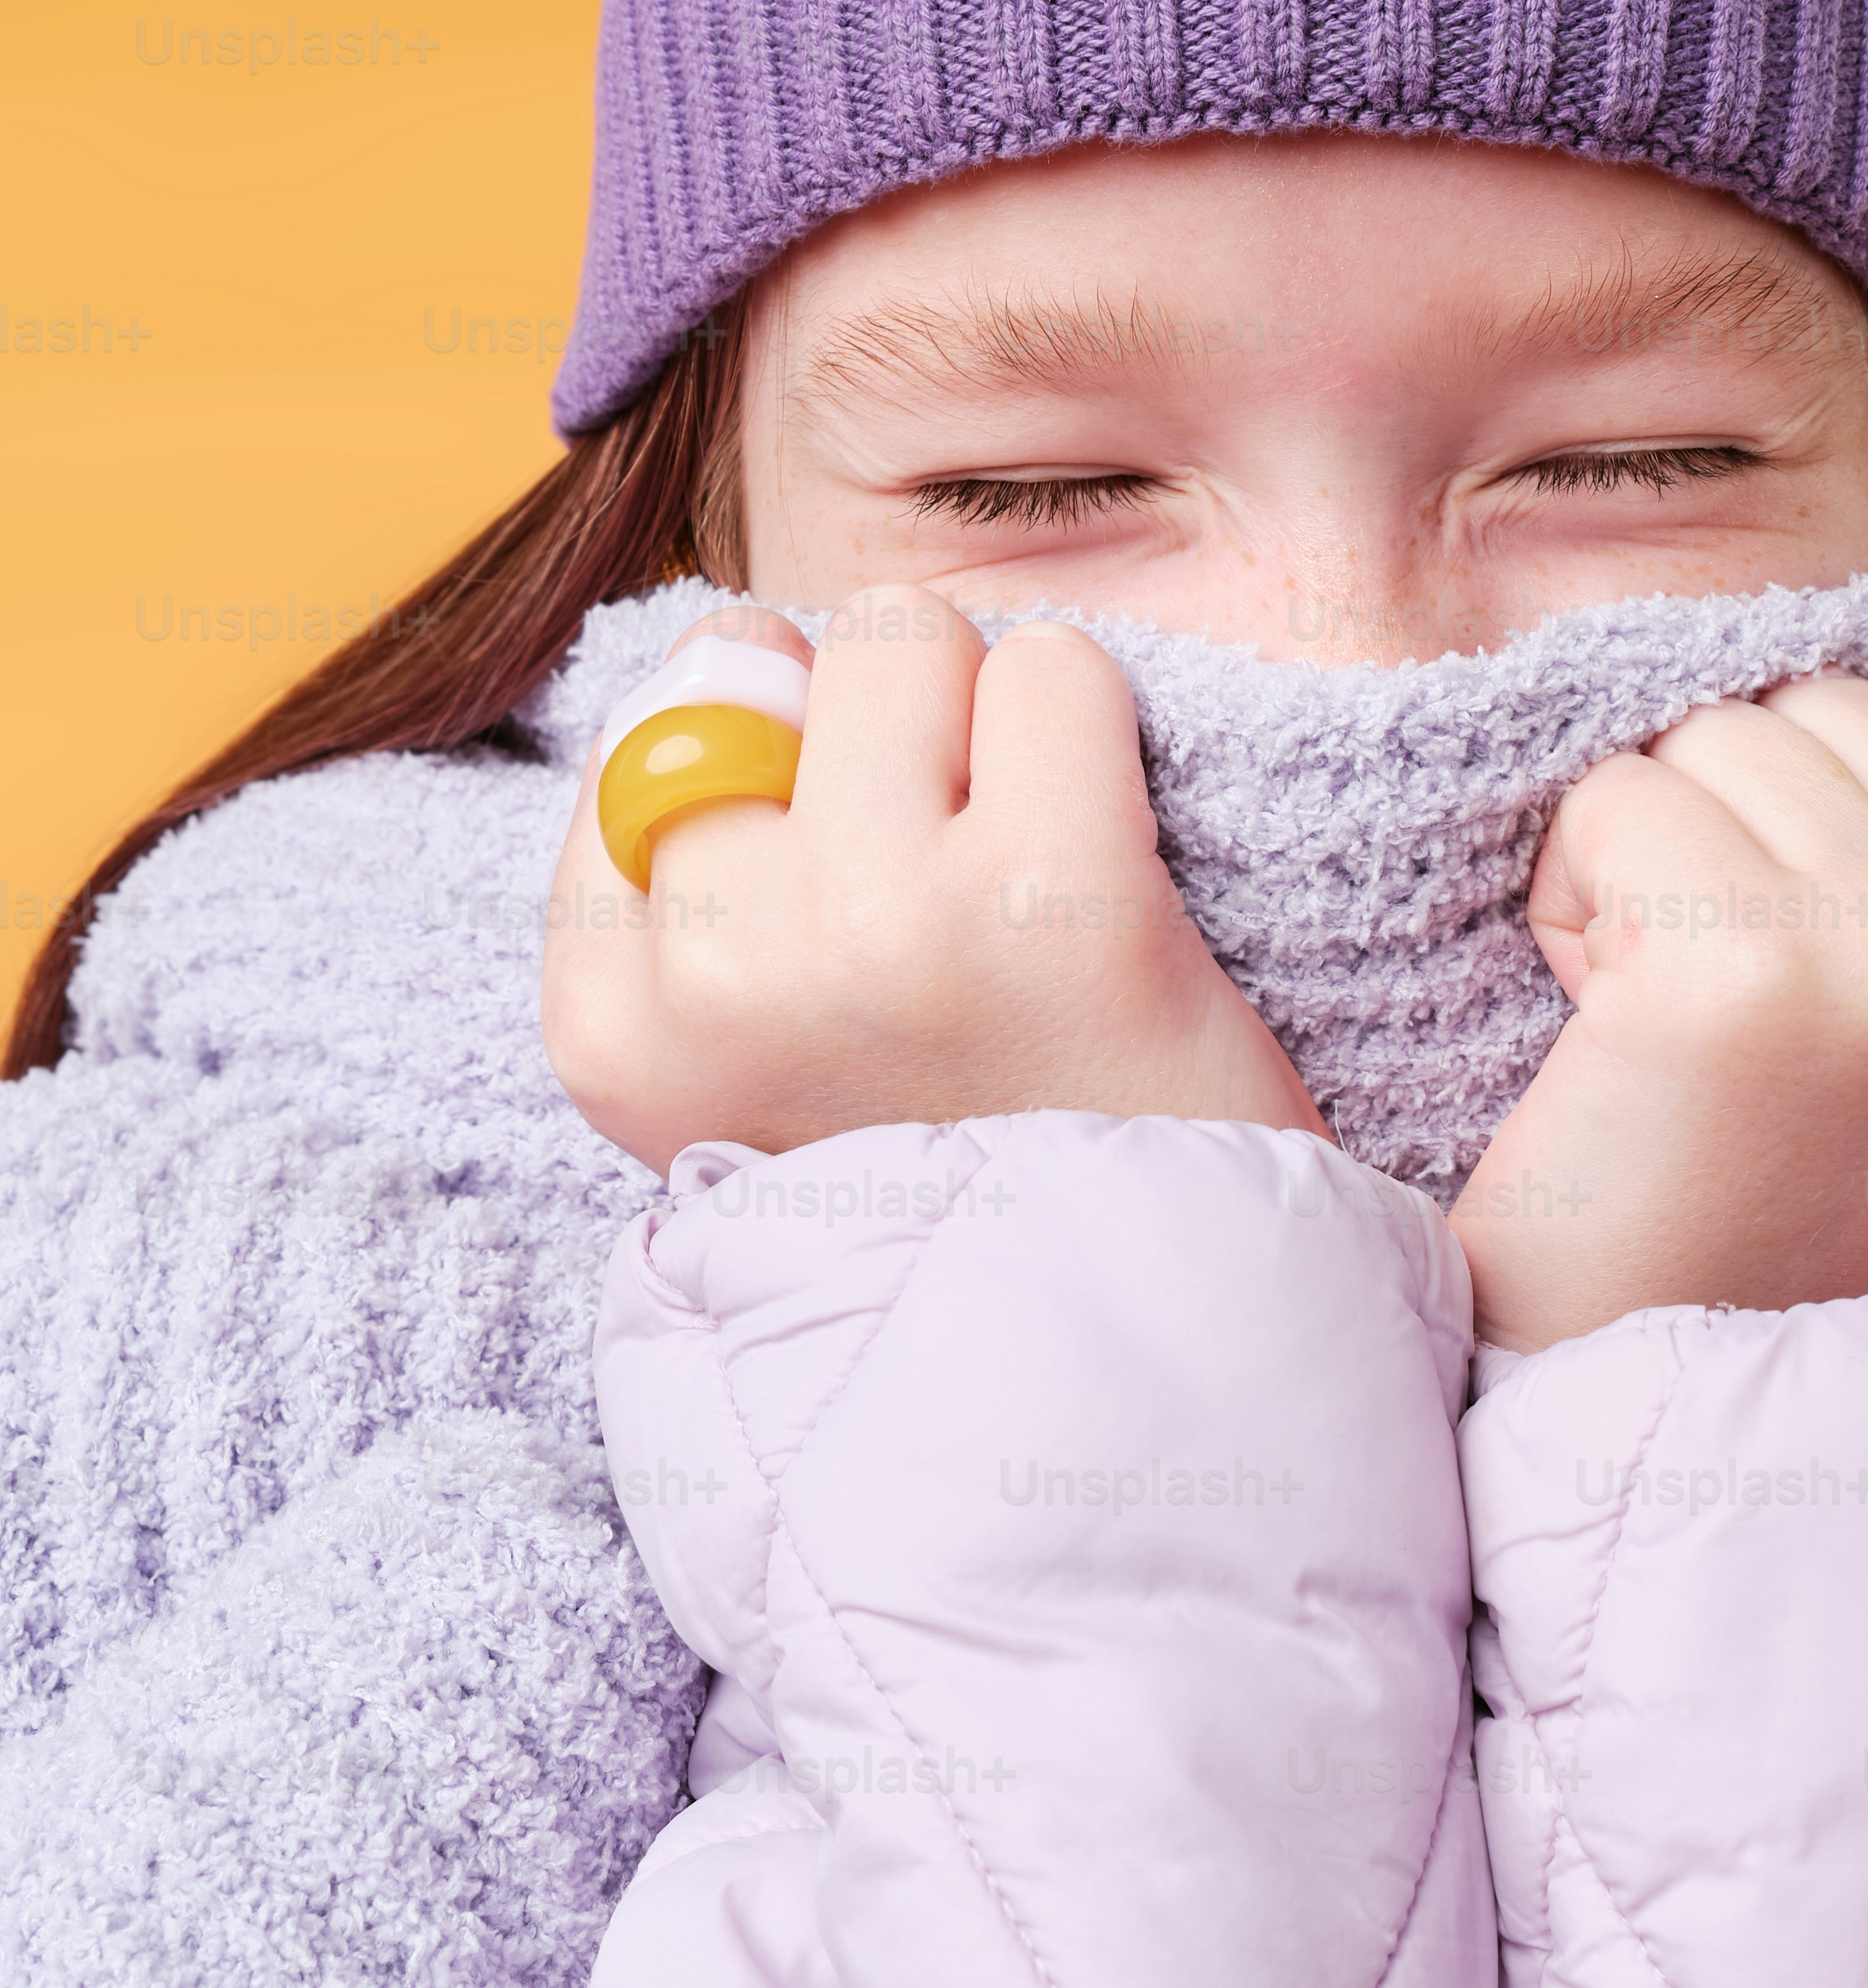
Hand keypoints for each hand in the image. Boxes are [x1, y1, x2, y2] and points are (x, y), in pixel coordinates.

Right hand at [543, 595, 1324, 1176]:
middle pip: (767, 671)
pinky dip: (1097, 730)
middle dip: (871, 739)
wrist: (1134, 1347)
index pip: (641, 741)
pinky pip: (1053, 671)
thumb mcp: (744, 1055)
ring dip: (984, 715)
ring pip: (905, 641)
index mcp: (613, 1028)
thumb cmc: (950, 1162)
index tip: (835, 905)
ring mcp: (883, 928)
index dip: (765, 780)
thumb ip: (686, 848)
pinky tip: (1111, 864)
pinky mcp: (1058, 898)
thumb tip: (735, 640)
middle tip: (949, 896)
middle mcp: (725, 971)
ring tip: (1025, 871)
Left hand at [1448, 651, 1867, 1350]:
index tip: (1828, 986)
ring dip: (1648, 863)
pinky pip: (1611, 801)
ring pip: (1709, 737)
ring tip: (1676, 1026)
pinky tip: (1610, 1039)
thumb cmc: (1780, 1182)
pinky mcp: (1748, 971)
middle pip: (1819, 704)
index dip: (1831, 819)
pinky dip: (1568, 905)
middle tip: (1735, 1016)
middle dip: (1734, 829)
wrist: (1659, 1387)